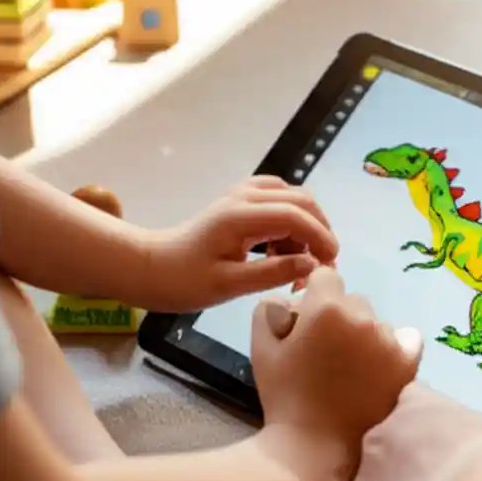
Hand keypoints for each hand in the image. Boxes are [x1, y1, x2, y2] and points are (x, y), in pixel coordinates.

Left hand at [142, 176, 337, 311]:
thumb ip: (272, 273)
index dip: (320, 237)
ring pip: (293, 198)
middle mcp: (244, 196)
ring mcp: (242, 195)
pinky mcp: (240, 202)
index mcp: (240, 215)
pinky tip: (281, 252)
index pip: (296, 215)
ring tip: (298, 264)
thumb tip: (311, 265)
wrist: (151, 267)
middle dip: (319, 230)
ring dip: (306, 227)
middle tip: (320, 267)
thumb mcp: (228, 285)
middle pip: (301, 199)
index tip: (329, 265)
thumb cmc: (184, 280)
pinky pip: (279, 202)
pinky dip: (291, 224)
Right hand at [250, 267, 422, 480]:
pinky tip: (380, 363)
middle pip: (352, 301)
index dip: (314, 299)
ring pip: (376, 321)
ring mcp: (388, 341)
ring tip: (349, 367)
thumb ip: (271, 308)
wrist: (312, 448)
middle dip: (338, 317)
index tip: (308, 325)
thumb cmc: (282, 397)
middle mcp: (363, 317)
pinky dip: (396, 345)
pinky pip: (408, 338)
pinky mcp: (406, 364)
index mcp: (326, 307)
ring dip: (364, 334)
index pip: (326, 277)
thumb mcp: (261, 347)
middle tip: (324, 352)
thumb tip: (293, 300)